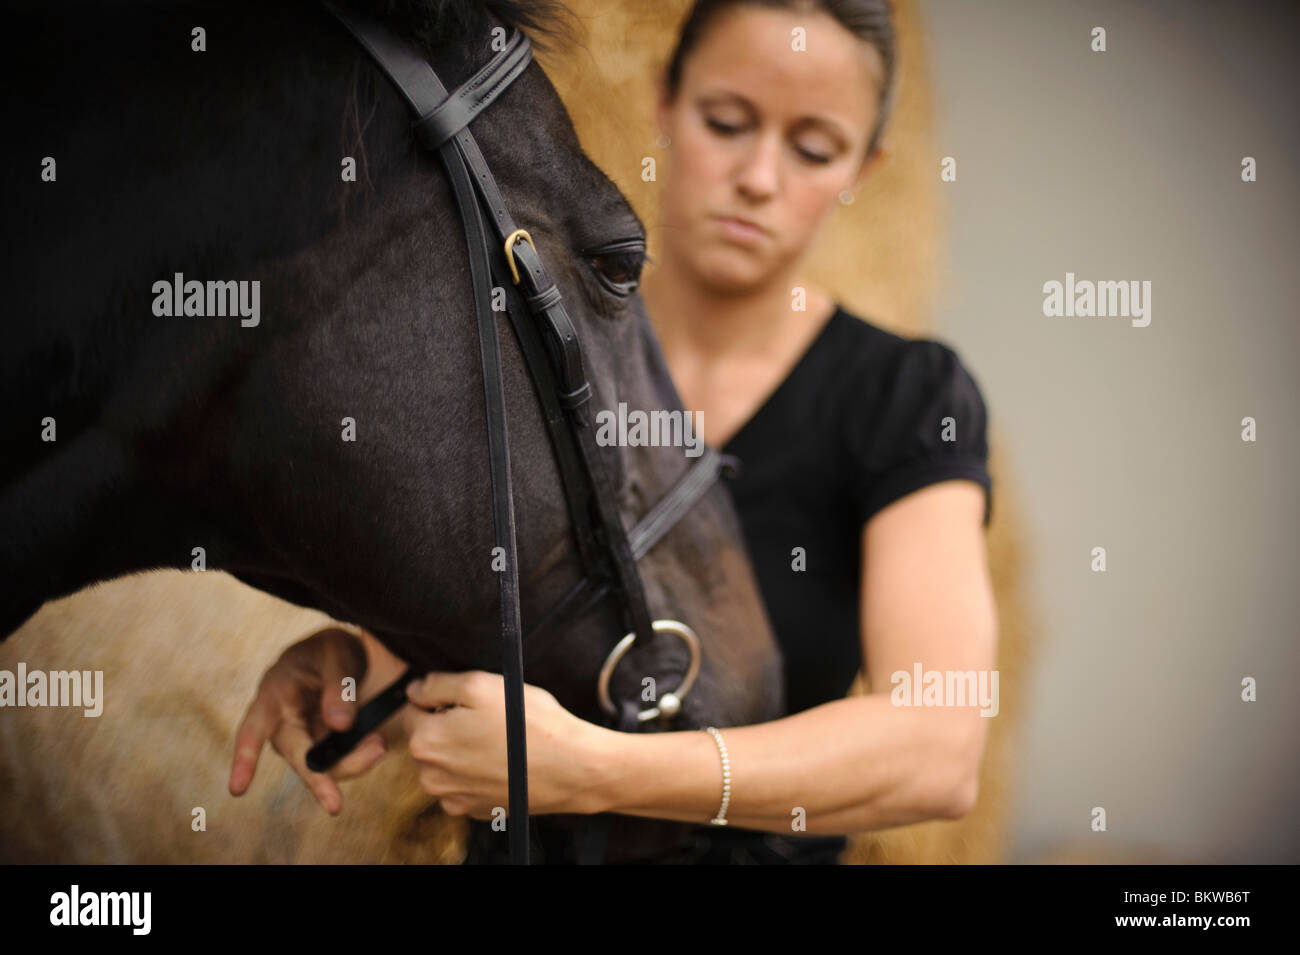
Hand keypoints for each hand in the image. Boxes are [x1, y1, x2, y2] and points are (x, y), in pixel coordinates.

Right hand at [228, 627, 387, 813]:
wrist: (344, 655)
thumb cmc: (329, 651)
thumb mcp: (336, 653)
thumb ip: (339, 686)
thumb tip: (341, 727)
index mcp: (273, 695)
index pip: (252, 730)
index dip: (244, 759)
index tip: (237, 789)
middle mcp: (283, 724)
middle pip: (297, 758)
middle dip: (317, 781)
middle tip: (334, 806)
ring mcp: (304, 739)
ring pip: (321, 766)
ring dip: (350, 764)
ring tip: (378, 747)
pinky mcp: (324, 747)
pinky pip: (338, 761)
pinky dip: (359, 758)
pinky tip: (376, 745)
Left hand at [403, 671, 608, 818]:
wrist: (571, 768)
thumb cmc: (529, 723)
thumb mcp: (480, 685)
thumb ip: (438, 684)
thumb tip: (415, 690)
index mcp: (426, 741)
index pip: (413, 710)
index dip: (441, 699)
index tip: (468, 701)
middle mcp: (431, 775)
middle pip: (428, 739)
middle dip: (449, 726)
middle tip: (488, 718)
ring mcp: (453, 798)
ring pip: (446, 763)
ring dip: (463, 750)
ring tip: (498, 740)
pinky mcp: (475, 810)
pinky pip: (464, 784)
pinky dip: (477, 772)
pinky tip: (502, 762)